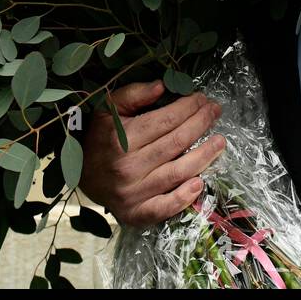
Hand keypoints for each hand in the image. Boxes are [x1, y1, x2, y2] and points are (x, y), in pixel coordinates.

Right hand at [78, 80, 225, 226]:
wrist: (81, 175)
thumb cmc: (101, 138)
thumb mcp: (108, 110)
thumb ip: (133, 94)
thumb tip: (161, 86)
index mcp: (121, 138)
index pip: (165, 120)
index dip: (188, 107)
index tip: (201, 98)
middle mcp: (127, 166)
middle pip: (176, 142)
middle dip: (201, 123)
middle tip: (215, 111)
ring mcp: (132, 192)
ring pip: (177, 172)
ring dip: (204, 155)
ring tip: (220, 141)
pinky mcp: (135, 213)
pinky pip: (164, 207)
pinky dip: (183, 198)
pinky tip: (200, 183)